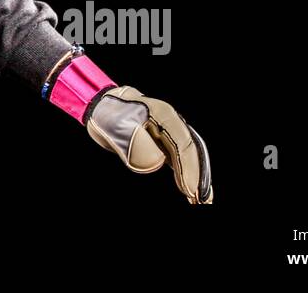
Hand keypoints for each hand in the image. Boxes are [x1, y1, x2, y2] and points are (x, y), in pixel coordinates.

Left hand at [87, 86, 212, 203]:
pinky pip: (181, 159)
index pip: (182, 145)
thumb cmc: (110, 114)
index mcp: (164, 115)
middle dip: (199, 176)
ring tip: (203, 200)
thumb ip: (136, 142)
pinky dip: (188, 174)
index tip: (190, 191)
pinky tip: (190, 190)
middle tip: (203, 202)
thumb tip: (157, 162)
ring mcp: (171, 132)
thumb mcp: (117, 125)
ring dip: (197, 177)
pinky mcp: (166, 142)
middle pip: (192, 151)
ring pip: (190, 156)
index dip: (189, 169)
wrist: (103, 106)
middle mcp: (172, 123)